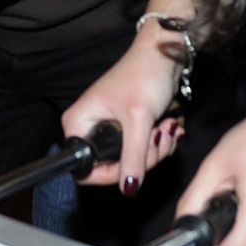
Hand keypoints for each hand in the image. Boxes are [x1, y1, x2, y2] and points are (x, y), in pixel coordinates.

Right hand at [62, 25, 186, 194]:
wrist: (164, 55)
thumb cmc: (143, 75)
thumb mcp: (139, 119)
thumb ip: (133, 157)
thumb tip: (128, 189)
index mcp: (79, 124)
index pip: (84, 169)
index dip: (110, 174)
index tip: (134, 168)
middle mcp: (90, 128)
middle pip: (112, 168)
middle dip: (142, 158)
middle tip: (157, 137)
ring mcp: (109, 130)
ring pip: (131, 162)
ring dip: (155, 151)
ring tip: (165, 128)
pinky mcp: (127, 129)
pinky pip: (142, 151)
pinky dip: (158, 144)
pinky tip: (167, 127)